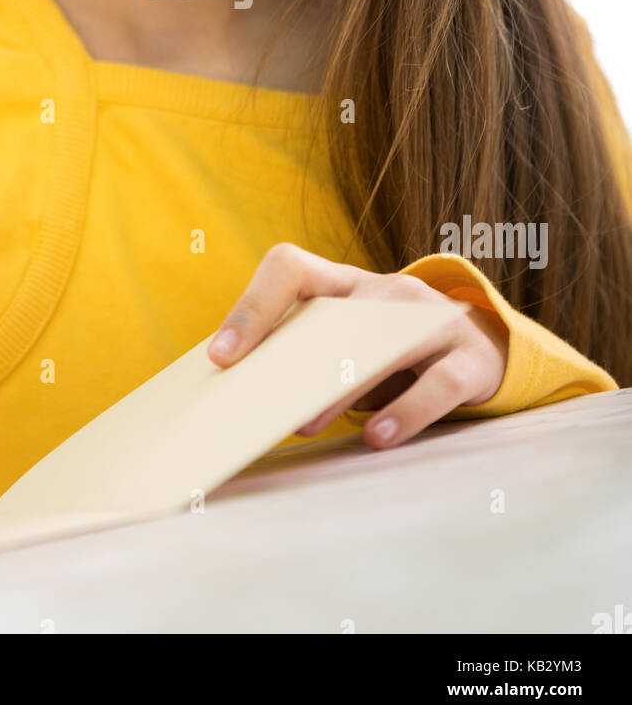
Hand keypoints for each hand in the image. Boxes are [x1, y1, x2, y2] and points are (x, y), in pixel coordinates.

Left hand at [207, 244, 508, 449]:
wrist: (484, 352)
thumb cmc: (393, 355)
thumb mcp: (350, 343)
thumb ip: (308, 352)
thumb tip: (242, 394)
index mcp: (347, 284)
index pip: (291, 268)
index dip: (252, 307)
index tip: (221, 355)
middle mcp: (390, 291)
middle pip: (336, 309)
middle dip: (293, 354)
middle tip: (261, 399)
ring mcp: (434, 320)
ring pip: (385, 343)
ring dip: (341, 385)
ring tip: (308, 421)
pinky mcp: (471, 359)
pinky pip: (439, 384)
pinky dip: (407, 412)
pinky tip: (378, 437)